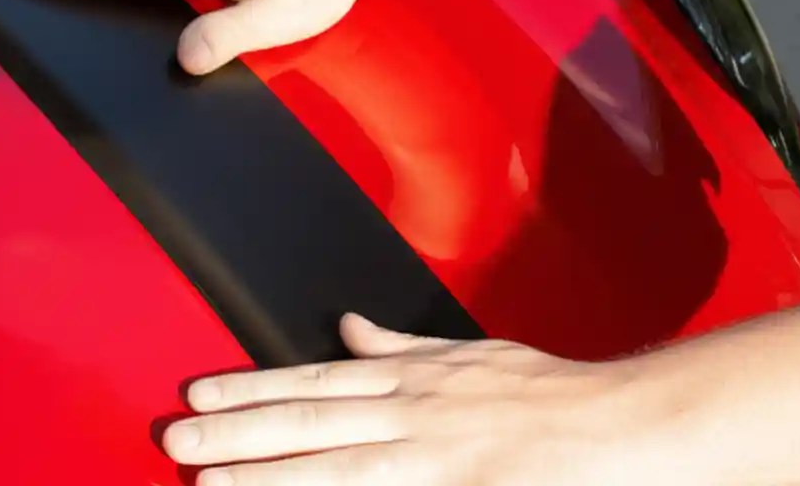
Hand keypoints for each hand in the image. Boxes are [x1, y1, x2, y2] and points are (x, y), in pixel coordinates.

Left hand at [163, 314, 687, 485]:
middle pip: (308, 422)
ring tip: (208, 478)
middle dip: (237, 428)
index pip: (314, 381)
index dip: (252, 386)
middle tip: (176, 433)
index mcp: (414, 378)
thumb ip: (403, 347)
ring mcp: (431, 456)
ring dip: (266, 472)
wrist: (622, 426)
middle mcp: (412, 413)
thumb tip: (350, 328)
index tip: (202, 388)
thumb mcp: (470, 354)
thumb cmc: (552, 392)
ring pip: (332, 465)